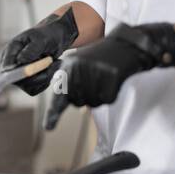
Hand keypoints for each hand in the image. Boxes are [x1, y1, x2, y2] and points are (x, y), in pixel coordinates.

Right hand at [0, 8, 78, 94]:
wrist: (57, 38)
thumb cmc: (48, 34)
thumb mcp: (41, 39)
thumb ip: (31, 50)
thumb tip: (20, 61)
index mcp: (11, 50)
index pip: (7, 66)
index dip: (17, 72)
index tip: (30, 71)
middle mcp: (12, 63)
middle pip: (18, 80)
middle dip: (38, 74)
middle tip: (51, 61)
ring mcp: (19, 73)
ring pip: (28, 86)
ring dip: (45, 77)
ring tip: (53, 63)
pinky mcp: (27, 81)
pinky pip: (34, 89)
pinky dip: (45, 82)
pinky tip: (51, 70)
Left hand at [44, 23, 174, 129]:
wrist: (125, 45)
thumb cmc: (102, 59)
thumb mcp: (81, 66)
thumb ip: (71, 83)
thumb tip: (68, 102)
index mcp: (68, 66)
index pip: (59, 94)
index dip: (53, 113)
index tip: (48, 128)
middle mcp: (77, 69)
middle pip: (78, 102)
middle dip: (87, 97)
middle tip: (96, 79)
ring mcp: (94, 71)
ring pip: (93, 102)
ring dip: (100, 95)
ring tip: (105, 77)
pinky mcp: (110, 75)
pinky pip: (108, 98)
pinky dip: (111, 94)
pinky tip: (114, 80)